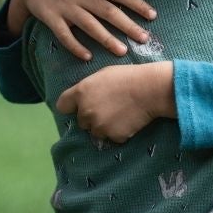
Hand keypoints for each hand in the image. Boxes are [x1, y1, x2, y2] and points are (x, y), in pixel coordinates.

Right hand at [7, 0, 156, 59]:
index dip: (137, 4)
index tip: (153, 15)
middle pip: (109, 11)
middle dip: (128, 25)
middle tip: (144, 39)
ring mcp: (67, 8)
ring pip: (89, 25)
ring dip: (106, 39)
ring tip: (123, 51)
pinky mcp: (52, 18)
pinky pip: (64, 34)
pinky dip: (75, 46)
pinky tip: (87, 57)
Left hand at [55, 63, 175, 142]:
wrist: (150, 89)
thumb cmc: (129, 76)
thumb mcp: (103, 74)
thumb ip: (88, 88)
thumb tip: (83, 98)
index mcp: (81, 93)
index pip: (62, 106)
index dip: (71, 106)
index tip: (79, 106)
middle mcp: (86, 112)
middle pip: (81, 121)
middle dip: (92, 117)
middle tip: (110, 108)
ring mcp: (99, 126)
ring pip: (97, 132)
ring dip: (105, 127)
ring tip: (121, 115)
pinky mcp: (113, 136)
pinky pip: (113, 137)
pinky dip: (120, 132)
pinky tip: (129, 120)